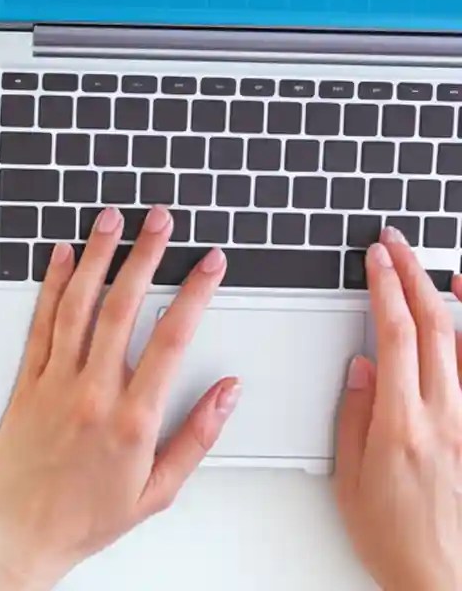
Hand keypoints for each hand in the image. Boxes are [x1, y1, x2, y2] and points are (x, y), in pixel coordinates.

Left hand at [0, 207, 240, 589]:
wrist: (20, 531)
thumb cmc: (88, 516)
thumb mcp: (159, 490)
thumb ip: (197, 437)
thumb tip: (228, 392)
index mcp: (133, 419)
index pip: (171, 339)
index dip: (195, 293)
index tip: (210, 263)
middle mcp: (92, 393)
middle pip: (122, 308)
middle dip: (145, 256)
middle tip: (160, 220)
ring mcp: (55, 384)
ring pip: (77, 306)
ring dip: (96, 257)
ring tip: (111, 221)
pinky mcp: (27, 383)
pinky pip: (41, 325)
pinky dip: (51, 286)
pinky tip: (61, 257)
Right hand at [335, 228, 461, 590]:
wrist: (443, 578)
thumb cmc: (394, 537)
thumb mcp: (351, 479)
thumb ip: (355, 416)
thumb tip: (361, 367)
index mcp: (403, 425)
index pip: (395, 336)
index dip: (384, 288)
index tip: (374, 257)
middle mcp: (446, 417)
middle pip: (434, 327)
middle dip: (413, 276)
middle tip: (396, 244)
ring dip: (450, 296)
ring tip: (435, 261)